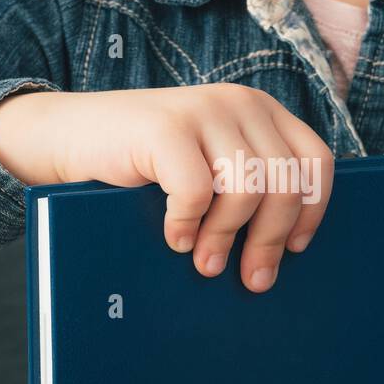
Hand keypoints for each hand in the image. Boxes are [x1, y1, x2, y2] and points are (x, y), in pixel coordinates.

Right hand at [0, 85, 333, 292]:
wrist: (67, 136)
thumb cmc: (143, 167)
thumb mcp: (208, 166)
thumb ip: (246, 186)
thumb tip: (279, 256)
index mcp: (260, 110)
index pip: (316, 160)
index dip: (312, 210)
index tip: (294, 249)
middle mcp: (239, 103)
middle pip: (285, 183)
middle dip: (269, 240)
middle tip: (252, 280)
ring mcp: (203, 111)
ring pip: (247, 190)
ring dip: (226, 239)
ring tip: (205, 265)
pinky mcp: (166, 128)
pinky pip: (197, 192)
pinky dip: (187, 225)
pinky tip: (174, 239)